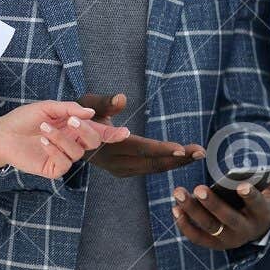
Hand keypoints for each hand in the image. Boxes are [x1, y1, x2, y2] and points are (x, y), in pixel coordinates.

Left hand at [0, 101, 127, 180]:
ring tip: (43, 128)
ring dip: (62, 138)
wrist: (2, 133)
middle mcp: (72, 143)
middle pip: (93, 142)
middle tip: (71, 121)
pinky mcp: (53, 168)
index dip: (112, 133)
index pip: (98, 132)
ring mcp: (63, 157)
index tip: (125, 132)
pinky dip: (56, 150)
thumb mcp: (47, 107)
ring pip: (78, 152)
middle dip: (86, 131)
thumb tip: (90, 113)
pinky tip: (43, 142)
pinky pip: (64, 163)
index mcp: (74, 128)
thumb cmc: (24, 119)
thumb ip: (69, 109)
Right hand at [77, 92, 205, 175]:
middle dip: (178, 158)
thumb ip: (104, 102)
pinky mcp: (124, 171)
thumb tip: (122, 98)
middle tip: (201, 151)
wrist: (68, 136)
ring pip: (152, 168)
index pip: (139, 148)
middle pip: (151, 162)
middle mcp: (114, 162)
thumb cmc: (80, 114)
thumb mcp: (87, 104)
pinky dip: (167, 163)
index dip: (161, 149)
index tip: (182, 148)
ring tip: (198, 154)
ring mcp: (119, 169)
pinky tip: (183, 157)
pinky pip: (149, 169)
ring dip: (176, 162)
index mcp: (107, 145)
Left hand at [175, 153, 269, 250]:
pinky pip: (197, 237)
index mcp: (262, 214)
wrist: (253, 225)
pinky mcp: (213, 243)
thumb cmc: (263, 199)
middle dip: (213, 204)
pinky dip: (184, 224)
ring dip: (192, 211)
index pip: (256, 205)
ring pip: (209, 227)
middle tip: (199, 187)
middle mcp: (246, 231)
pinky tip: (175, 208)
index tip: (241, 184)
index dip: (250, 196)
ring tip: (180, 192)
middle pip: (228, 219)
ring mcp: (228, 239)